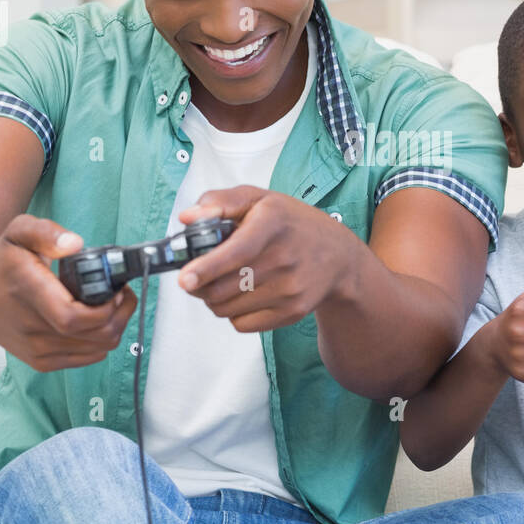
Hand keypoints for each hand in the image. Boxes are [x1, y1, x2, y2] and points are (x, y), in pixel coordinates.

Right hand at [0, 214, 137, 372]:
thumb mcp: (19, 232)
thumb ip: (46, 232)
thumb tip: (74, 244)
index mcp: (29, 293)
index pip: (74, 318)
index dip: (106, 309)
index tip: (116, 291)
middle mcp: (32, 328)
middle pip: (96, 337)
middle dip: (120, 316)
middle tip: (122, 296)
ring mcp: (36, 350)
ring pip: (97, 350)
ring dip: (114, 328)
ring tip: (111, 306)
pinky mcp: (40, 362)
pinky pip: (87, 359)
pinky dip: (100, 341)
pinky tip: (96, 323)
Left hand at [174, 186, 358, 332]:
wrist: (339, 256)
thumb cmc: (292, 224)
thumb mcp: (259, 199)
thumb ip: (220, 202)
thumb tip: (187, 218)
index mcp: (273, 223)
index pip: (237, 251)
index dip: (207, 267)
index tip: (185, 279)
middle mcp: (284, 258)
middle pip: (222, 288)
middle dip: (200, 285)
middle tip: (198, 275)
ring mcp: (291, 289)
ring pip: (227, 309)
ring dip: (215, 300)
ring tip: (226, 281)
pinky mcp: (293, 312)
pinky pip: (242, 325)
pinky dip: (233, 314)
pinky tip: (245, 295)